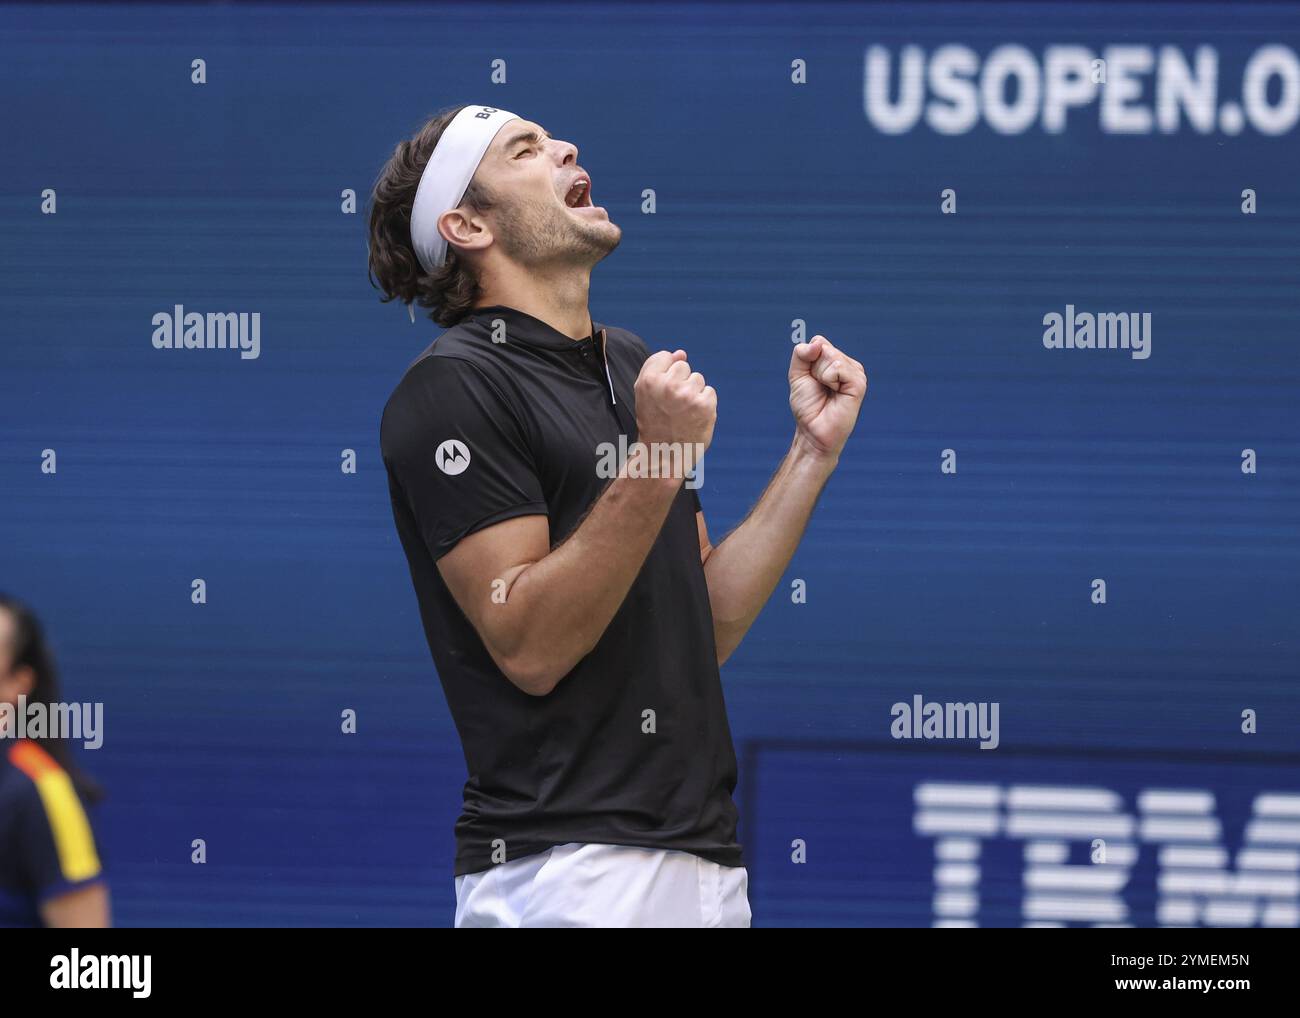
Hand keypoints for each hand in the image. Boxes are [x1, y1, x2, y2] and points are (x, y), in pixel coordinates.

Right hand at [634, 349, 716, 453]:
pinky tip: (693, 416)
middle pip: (683, 366)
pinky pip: (709, 392)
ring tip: (683, 412)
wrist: (664, 454)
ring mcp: (688, 395)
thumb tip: (682, 353)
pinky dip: (704, 403)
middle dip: (681, 382)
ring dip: (693, 392)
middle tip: (672, 405)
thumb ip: (658, 367)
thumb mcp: (644, 392)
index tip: (661, 392)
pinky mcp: (705, 404)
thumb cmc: (653, 421)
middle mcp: (668, 385)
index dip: (665, 374)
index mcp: (649, 380)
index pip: (666, 357)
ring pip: (698, 378)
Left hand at [788, 336, 866, 460]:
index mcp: (835, 360)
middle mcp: (847, 364)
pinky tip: (836, 394)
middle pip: (824, 348)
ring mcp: (856, 373)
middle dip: (814, 369)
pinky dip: (829, 380)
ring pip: (831, 357)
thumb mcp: (797, 375)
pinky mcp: (859, 383)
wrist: (813, 431)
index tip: (811, 379)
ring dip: (821, 376)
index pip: (819, 341)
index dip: (808, 360)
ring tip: (828, 392)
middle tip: (820, 388)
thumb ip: (801, 354)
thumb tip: (817, 343)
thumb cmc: (808, 406)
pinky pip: (838, 367)